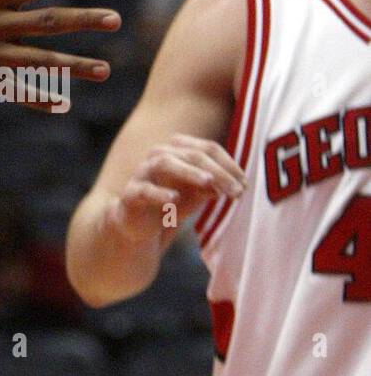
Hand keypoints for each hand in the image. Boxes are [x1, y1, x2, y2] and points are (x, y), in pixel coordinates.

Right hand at [108, 133, 244, 243]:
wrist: (139, 228)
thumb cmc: (171, 205)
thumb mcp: (197, 195)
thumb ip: (213, 186)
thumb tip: (235, 183)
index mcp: (177, 152)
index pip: (206, 148)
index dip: (228, 163)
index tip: (244, 183)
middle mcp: (158, 157)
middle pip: (189, 153)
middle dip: (217, 170)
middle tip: (237, 190)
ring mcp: (142, 174)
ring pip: (164, 162)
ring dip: (189, 171)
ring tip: (209, 182)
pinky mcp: (131, 194)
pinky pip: (143, 189)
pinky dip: (159, 193)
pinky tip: (174, 198)